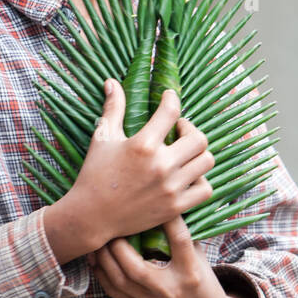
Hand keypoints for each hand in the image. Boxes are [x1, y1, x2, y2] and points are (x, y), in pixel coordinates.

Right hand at [69, 80, 215, 247]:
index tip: (168, 97)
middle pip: (199, 138)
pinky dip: (201, 180)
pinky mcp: (175, 207)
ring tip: (184, 152)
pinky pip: (205, 189)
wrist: (91, 216)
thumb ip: (113, 108)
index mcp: (142, 145)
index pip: (171, 111)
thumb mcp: (103, 137)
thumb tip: (112, 82)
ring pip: (206, 161)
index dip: (172, 98)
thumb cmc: (95, 173)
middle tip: (179, 130)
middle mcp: (161, 165)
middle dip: (190, 129)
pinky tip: (187, 175)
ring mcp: (170, 188)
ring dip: (198, 153)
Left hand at [87, 215, 243, 297]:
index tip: (156, 200)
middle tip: (112, 223)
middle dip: (119, 245)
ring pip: (120, 281)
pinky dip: (101, 273)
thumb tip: (162, 207)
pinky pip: (113, 291)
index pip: (179, 241)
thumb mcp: (199, 259)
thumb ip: (182, 237)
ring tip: (98, 239)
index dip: (168, 219)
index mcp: (190, 273)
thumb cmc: (202, 283)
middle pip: (137, 268)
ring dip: (104, 258)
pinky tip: (96, 258)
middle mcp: (170, 289)